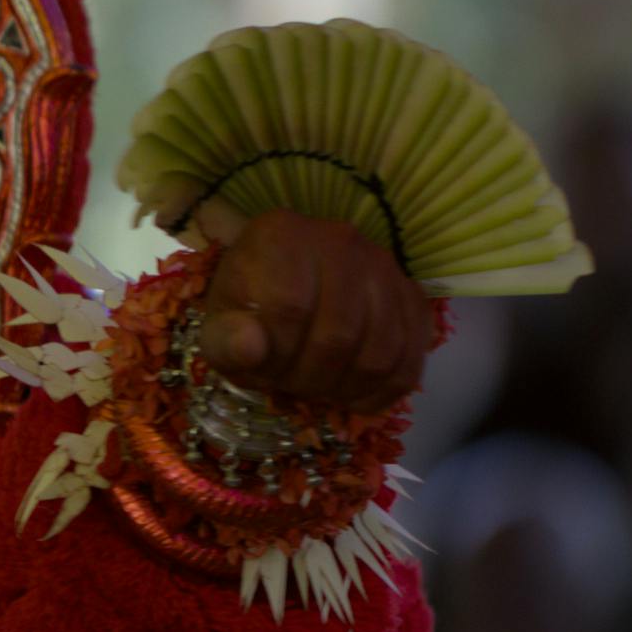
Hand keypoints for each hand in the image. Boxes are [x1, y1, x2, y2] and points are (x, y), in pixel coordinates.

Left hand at [190, 206, 430, 422]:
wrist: (283, 291)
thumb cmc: (249, 311)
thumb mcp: (219, 328)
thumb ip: (226, 340)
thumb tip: (251, 347)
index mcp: (282, 235)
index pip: (290, 307)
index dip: (275, 355)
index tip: (262, 370)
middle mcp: (342, 240)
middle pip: (339, 334)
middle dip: (309, 378)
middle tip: (290, 384)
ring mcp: (384, 267)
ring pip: (380, 352)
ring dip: (345, 388)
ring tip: (318, 387)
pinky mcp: (411, 297)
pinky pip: (412, 357)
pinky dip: (383, 390)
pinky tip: (354, 396)